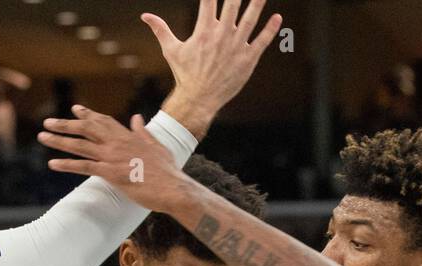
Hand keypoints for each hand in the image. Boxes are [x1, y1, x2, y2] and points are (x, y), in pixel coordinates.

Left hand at [40, 106, 189, 213]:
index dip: (87, 115)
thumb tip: (136, 117)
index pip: (103, 121)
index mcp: (127, 136)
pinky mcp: (111, 173)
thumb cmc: (167, 170)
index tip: (74, 109)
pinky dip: (67, 165)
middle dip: (65, 124)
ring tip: (42, 137)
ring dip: (59, 140)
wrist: (173, 187)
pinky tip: (53, 164)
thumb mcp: (156, 145)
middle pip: (86, 128)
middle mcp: (117, 143)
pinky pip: (84, 167)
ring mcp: (113, 157)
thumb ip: (143, 131)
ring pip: (80, 145)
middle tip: (48, 122)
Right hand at [147, 0, 282, 123]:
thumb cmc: (184, 74)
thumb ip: (161, 29)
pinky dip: (271, 29)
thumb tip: (145, 16)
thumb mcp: (171, 50)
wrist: (198, 100)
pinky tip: (277, 18)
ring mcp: (236, 46)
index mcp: (204, 30)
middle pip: (233, 3)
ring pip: (251, 18)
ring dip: (259, 3)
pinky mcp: (248, 59)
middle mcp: (222, 34)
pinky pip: (262, 41)